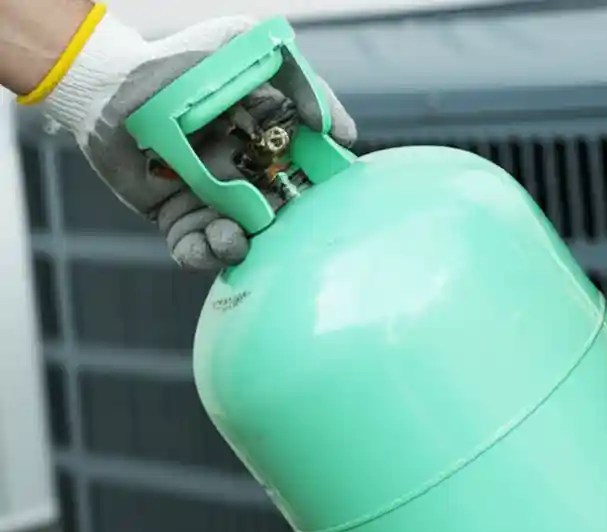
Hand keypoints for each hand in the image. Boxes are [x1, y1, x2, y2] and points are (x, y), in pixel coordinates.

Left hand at [41, 10, 356, 270]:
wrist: (109, 84)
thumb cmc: (178, 60)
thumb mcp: (247, 46)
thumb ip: (303, 81)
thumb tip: (341, 132)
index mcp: (274, 140)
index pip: (314, 170)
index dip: (326, 186)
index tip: (333, 195)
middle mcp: (249, 173)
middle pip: (284, 213)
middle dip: (288, 227)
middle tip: (287, 226)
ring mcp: (214, 199)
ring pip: (242, 237)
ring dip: (243, 244)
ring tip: (234, 237)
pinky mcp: (176, 218)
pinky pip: (195, 249)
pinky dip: (204, 254)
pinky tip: (208, 242)